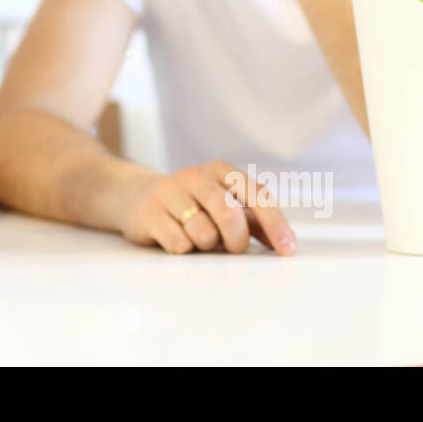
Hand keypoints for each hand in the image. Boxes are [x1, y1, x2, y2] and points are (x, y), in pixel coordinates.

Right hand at [119, 160, 296, 255]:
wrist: (135, 198)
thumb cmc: (191, 206)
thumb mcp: (223, 206)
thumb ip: (254, 222)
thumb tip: (285, 243)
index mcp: (221, 171)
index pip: (257, 195)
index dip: (275, 224)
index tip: (287, 250)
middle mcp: (196, 176)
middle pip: (230, 214)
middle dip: (237, 240)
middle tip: (232, 249)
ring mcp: (170, 192)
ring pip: (203, 233)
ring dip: (205, 246)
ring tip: (196, 238)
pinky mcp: (149, 212)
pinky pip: (179, 244)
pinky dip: (183, 249)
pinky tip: (174, 238)